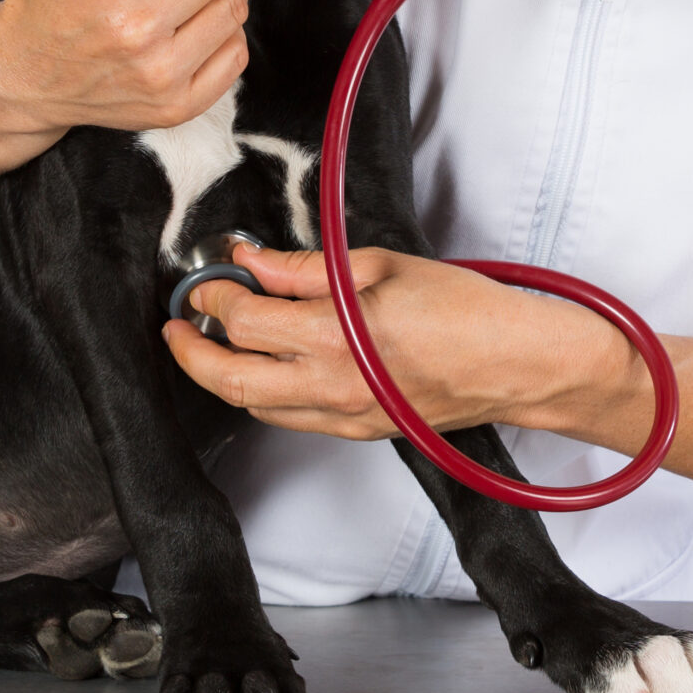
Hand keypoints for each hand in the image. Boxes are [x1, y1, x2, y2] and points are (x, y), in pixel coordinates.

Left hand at [163, 245, 645, 441]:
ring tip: (213, 343)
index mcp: (334, 337)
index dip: (213, 297)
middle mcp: (329, 386)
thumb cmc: (464, 309)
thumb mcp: (380, 266)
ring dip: (222, 375)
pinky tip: (266, 366)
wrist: (515, 364)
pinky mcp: (356, 431)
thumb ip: (306, 269)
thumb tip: (253, 261)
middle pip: (228, 379)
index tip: (209, 278)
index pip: (242, 322)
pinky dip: (264, 393)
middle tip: (178, 323)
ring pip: (254, 407)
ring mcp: (341, 417)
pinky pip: (289, 418)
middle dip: (190, 351)